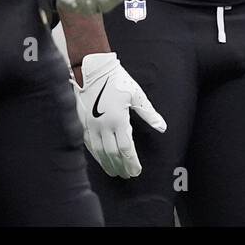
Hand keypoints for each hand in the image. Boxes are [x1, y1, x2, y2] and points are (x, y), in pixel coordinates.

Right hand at [70, 52, 165, 177]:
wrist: (93, 69)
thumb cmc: (117, 81)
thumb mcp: (136, 95)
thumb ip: (149, 114)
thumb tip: (162, 127)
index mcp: (118, 120)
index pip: (126, 149)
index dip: (132, 162)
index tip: (137, 171)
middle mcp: (103, 126)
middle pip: (113, 154)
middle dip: (122, 167)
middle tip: (128, 175)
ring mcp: (91, 125)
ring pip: (99, 152)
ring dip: (108, 164)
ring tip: (115, 172)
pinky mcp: (82, 123)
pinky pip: (88, 144)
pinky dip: (96, 155)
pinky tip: (101, 160)